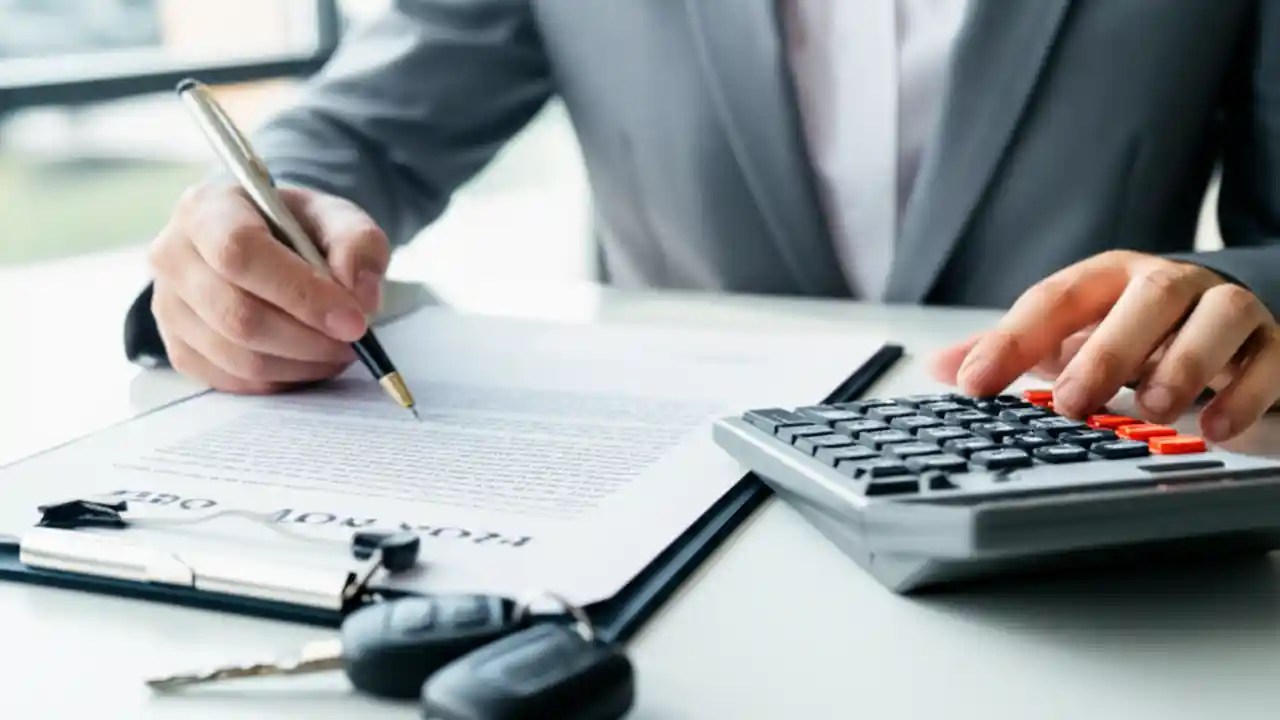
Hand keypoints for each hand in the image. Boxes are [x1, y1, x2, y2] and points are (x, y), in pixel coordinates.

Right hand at [148, 183, 389, 393]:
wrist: (266, 247)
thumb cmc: (297, 229)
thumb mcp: (337, 218)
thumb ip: (359, 244)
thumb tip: (359, 296)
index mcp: (207, 209)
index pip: (240, 252)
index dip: (300, 292)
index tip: (353, 319)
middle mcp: (173, 256)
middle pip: (237, 314)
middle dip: (307, 338)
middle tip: (353, 340)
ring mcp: (168, 308)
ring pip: (237, 356)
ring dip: (300, 364)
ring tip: (338, 350)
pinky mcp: (180, 349)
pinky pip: (232, 380)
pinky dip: (281, 379)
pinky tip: (308, 360)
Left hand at [931, 250, 1279, 440]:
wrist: (1234, 341)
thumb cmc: (1140, 339)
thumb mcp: (1073, 341)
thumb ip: (1011, 352)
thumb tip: (937, 366)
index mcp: (1111, 280)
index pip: (1056, 298)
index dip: (1011, 339)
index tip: (973, 384)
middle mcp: (1171, 286)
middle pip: (1145, 298)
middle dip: (1107, 349)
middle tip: (1072, 402)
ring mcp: (1229, 312)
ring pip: (1219, 316)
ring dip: (1183, 364)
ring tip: (1152, 409)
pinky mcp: (1277, 347)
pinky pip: (1270, 360)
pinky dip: (1243, 394)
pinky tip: (1214, 427)